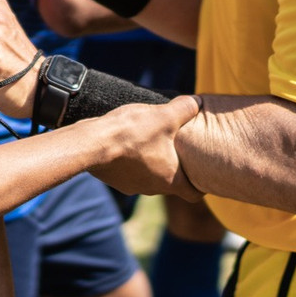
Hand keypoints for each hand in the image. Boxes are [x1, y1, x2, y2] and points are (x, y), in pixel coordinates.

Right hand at [85, 95, 202, 200]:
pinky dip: (134, 160)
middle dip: (176, 167)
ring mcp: (132, 186)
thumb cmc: (133, 133)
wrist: (92, 144)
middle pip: (171, 183)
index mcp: (170, 180)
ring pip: (150, 176)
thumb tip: (197, 102)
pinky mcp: (115, 179)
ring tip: (152, 141)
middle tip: (179, 148)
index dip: (201, 185)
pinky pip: (131, 172)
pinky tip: (130, 142)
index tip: (203, 174)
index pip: (194, 194)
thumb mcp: (165, 116)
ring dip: (153, 162)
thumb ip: (186, 108)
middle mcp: (152, 189)